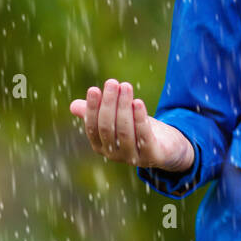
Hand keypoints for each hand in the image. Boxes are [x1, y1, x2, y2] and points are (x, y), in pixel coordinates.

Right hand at [69, 79, 194, 171]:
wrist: (167, 147)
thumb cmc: (137, 130)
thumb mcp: (117, 119)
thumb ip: (98, 113)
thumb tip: (73, 105)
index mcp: (101, 146)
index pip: (92, 126)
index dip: (92, 108)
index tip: (94, 89)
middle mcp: (114, 154)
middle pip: (108, 127)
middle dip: (109, 103)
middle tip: (112, 83)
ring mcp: (132, 158)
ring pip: (124, 130)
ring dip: (124, 106)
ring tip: (126, 86)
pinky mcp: (151, 156)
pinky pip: (143, 136)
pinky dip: (139, 118)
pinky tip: (138, 102)